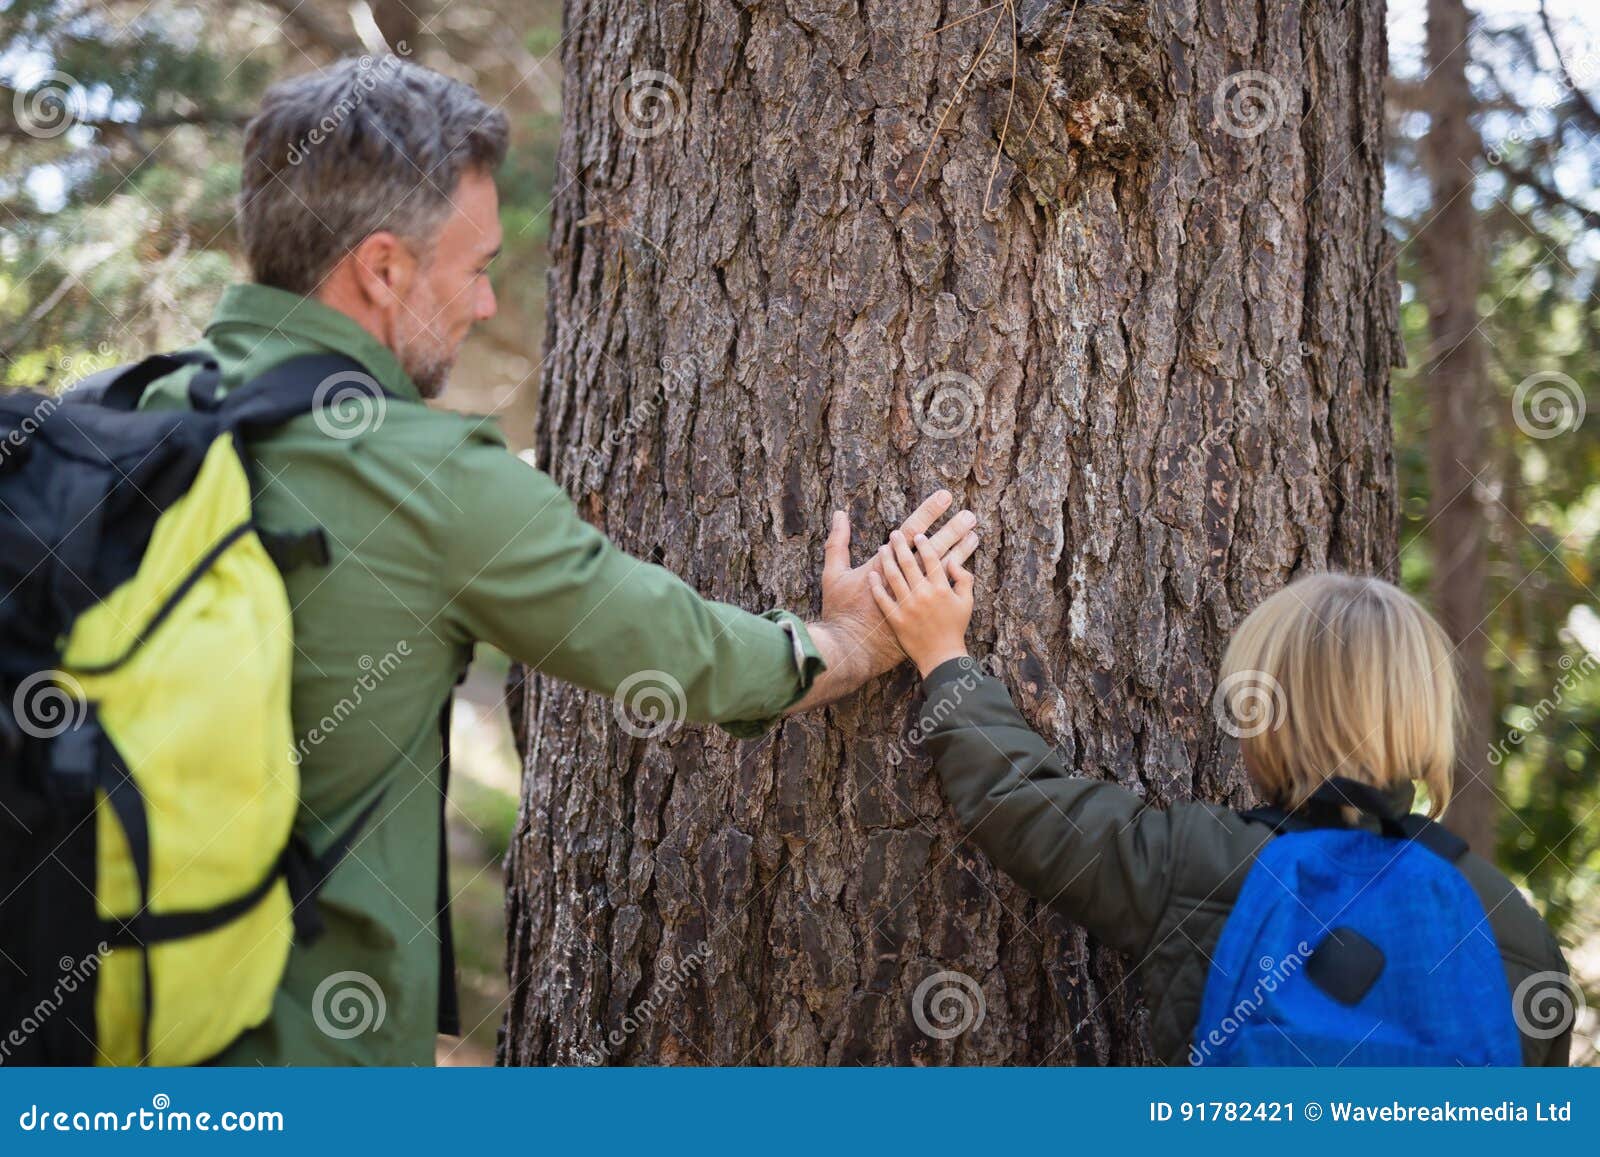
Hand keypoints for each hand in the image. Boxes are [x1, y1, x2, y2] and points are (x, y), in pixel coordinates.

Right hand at [788, 491, 978, 712]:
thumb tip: (839, 512)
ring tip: (973, 532)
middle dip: (952, 528)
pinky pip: (944, 590)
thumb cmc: (841, 610)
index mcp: (886, 563)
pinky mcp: (924, 611)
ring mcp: (917, 597)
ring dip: (959, 549)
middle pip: (935, 548)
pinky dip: (956, 576)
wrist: (853, 648)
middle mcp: (906, 580)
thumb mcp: (834, 575)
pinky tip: (965, 563)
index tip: (944, 496)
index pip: (911, 530)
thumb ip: (837, 543)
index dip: (928, 512)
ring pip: (943, 567)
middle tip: (969, 513)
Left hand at [868, 529, 974, 677]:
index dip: (924, 544)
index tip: (917, 535)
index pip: (931, 559)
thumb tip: (954, 560)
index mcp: (941, 588)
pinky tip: (871, 574)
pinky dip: (876, 585)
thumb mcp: (967, 602)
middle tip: (894, 533)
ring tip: (882, 548)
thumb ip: (964, 578)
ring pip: (893, 577)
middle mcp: (923, 595)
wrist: (941, 656)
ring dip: (886, 560)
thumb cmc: (955, 628)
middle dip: (901, 545)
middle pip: (909, 563)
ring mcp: (908, 607)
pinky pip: (883, 599)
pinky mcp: (895, 619)